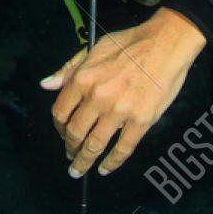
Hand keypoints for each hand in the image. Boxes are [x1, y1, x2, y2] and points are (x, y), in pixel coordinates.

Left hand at [40, 7, 206, 177]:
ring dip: (84, 161)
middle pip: (75, 132)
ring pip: (95, 145)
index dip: (59, 127)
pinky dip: (112, 163)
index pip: (61, 112)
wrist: (166, 43)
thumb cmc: (131, 43)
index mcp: (83, 78)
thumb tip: (46, 84)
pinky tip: (105, 168)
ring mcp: (120, 111)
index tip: (62, 133)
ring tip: (80, 169)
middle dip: (70, 148)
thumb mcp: (94, 48)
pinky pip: (122, 149)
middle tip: (70, 157)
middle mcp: (98, 97)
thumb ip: (69, 69)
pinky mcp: (141, 121)